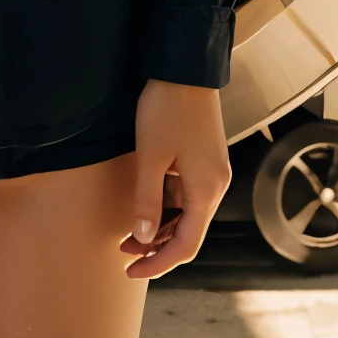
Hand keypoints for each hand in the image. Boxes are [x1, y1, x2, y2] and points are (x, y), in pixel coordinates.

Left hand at [120, 78, 231, 277]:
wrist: (185, 66)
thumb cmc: (167, 108)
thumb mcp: (151, 156)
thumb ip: (146, 200)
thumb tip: (142, 239)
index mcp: (206, 190)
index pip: (186, 245)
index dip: (158, 263)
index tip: (130, 271)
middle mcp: (215, 185)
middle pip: (188, 232)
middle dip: (156, 246)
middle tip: (123, 252)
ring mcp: (212, 171)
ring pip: (186, 213)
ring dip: (160, 225)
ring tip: (128, 232)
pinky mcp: (204, 159)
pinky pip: (186, 194)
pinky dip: (166, 205)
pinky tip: (145, 203)